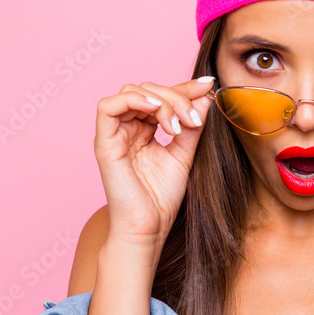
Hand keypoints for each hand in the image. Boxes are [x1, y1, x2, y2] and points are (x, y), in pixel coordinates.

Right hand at [93, 76, 214, 258]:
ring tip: (178, 124)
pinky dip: (134, 100)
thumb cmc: (162, 198)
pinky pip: (108, 107)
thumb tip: (205, 95)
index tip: (209, 85)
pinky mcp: (104, 143)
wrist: (149, 229)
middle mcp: (126, 128)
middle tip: (194, 118)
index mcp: (143, 130)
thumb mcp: (185, 154)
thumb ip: (192, 125)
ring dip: (160, 100)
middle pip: (148, 89)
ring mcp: (114, 134)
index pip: (161, 96)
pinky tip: (157, 111)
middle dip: (176, 96)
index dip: (185, 87)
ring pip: (131, 92)